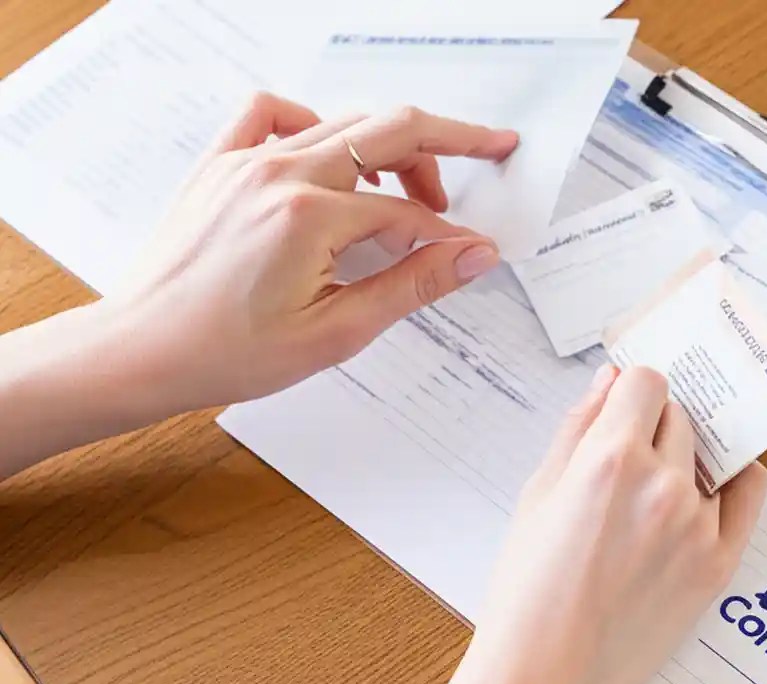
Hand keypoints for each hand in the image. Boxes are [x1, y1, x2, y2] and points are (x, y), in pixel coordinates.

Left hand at [108, 92, 518, 415]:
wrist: (140, 351)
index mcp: (309, 215)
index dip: (448, 236)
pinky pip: (272, 113)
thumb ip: (412, 285)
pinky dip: (313, 122)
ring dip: (390, 146)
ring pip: (343, 122)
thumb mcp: (335, 332)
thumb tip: (473, 255)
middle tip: (493, 148)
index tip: (474, 253)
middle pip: (390, 131)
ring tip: (411, 189)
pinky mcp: (220, 164)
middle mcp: (279, 173)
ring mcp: (245, 161)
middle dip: (449, 142)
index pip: (407, 214)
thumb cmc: (225, 353)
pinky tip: (330, 153)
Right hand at [434, 366, 766, 683]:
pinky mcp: (719, 561)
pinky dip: (733, 482)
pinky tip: (711, 488)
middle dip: (653, 426)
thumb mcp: (538, 495)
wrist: (548, 675)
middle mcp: (661, 484)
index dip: (632, 391)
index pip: (647, 382)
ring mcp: (697, 524)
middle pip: (678, 415)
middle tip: (629, 458)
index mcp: (609, 459)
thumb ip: (578, 428)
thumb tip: (610, 380)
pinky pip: (749, 492)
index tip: (626, 407)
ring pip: (708, 453)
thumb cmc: (529, 593)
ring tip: (650, 495)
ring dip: (684, 460)